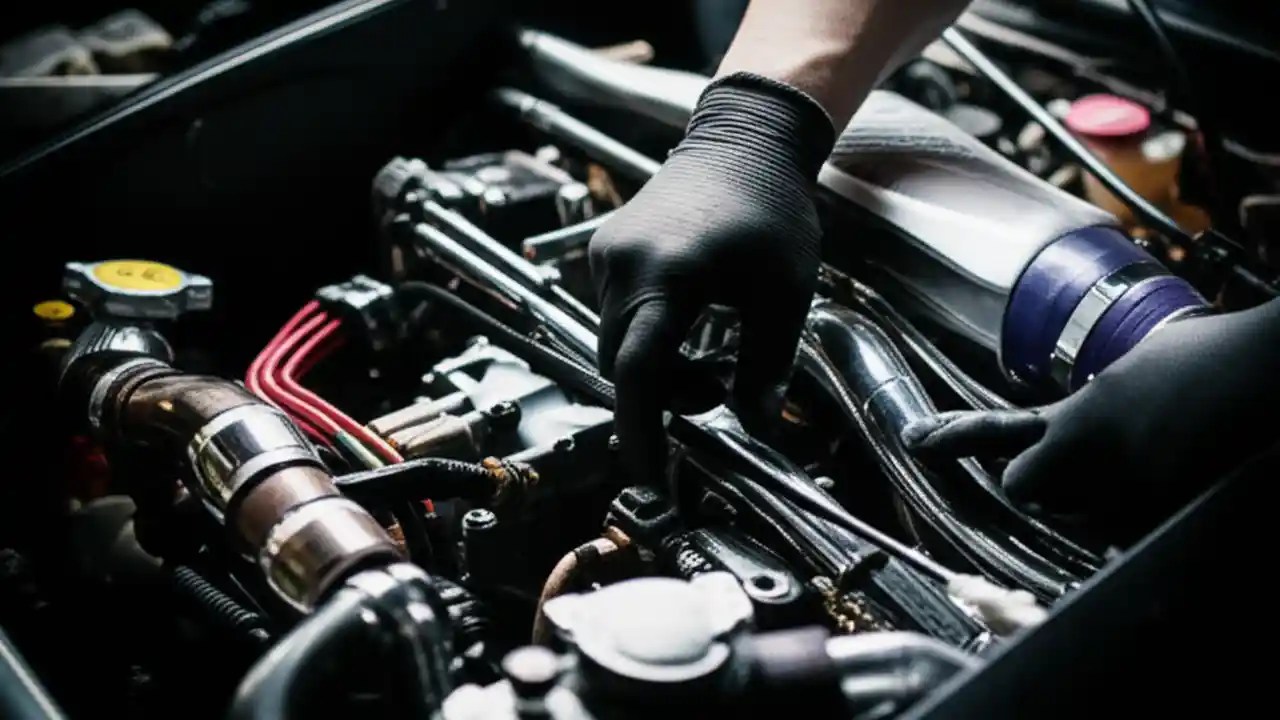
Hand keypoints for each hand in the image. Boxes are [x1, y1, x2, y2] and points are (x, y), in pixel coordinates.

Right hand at [590, 73, 834, 482]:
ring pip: (615, 343)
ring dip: (654, 370)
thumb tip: (758, 429)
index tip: (649, 475)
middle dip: (661, 398)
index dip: (641, 431)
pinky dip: (645, 339)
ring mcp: (608, 255)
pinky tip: (687, 329)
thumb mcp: (784, 296)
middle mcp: (624, 264)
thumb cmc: (772, 208)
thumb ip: (766, 369)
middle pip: (623, 364)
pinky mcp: (605, 251)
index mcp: (668, 274)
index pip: (639, 371)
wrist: (744, 140)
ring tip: (707, 364)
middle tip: (710, 401)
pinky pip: (615, 315)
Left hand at [902, 300, 1279, 521]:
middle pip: (1027, 491)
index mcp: (1080, 417)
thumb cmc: (1214, 362)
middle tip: (1076, 459)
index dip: (953, 437)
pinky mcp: (1161, 523)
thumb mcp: (1136, 369)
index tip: (913, 440)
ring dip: (1095, 498)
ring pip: (1081, 517)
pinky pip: (1127, 529)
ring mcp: (1127, 499)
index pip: (1000, 431)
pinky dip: (1139, 509)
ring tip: (1148, 453)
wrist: (1270, 376)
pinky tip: (1174, 469)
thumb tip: (1081, 420)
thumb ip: (1095, 402)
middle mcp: (1093, 463)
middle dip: (1040, 482)